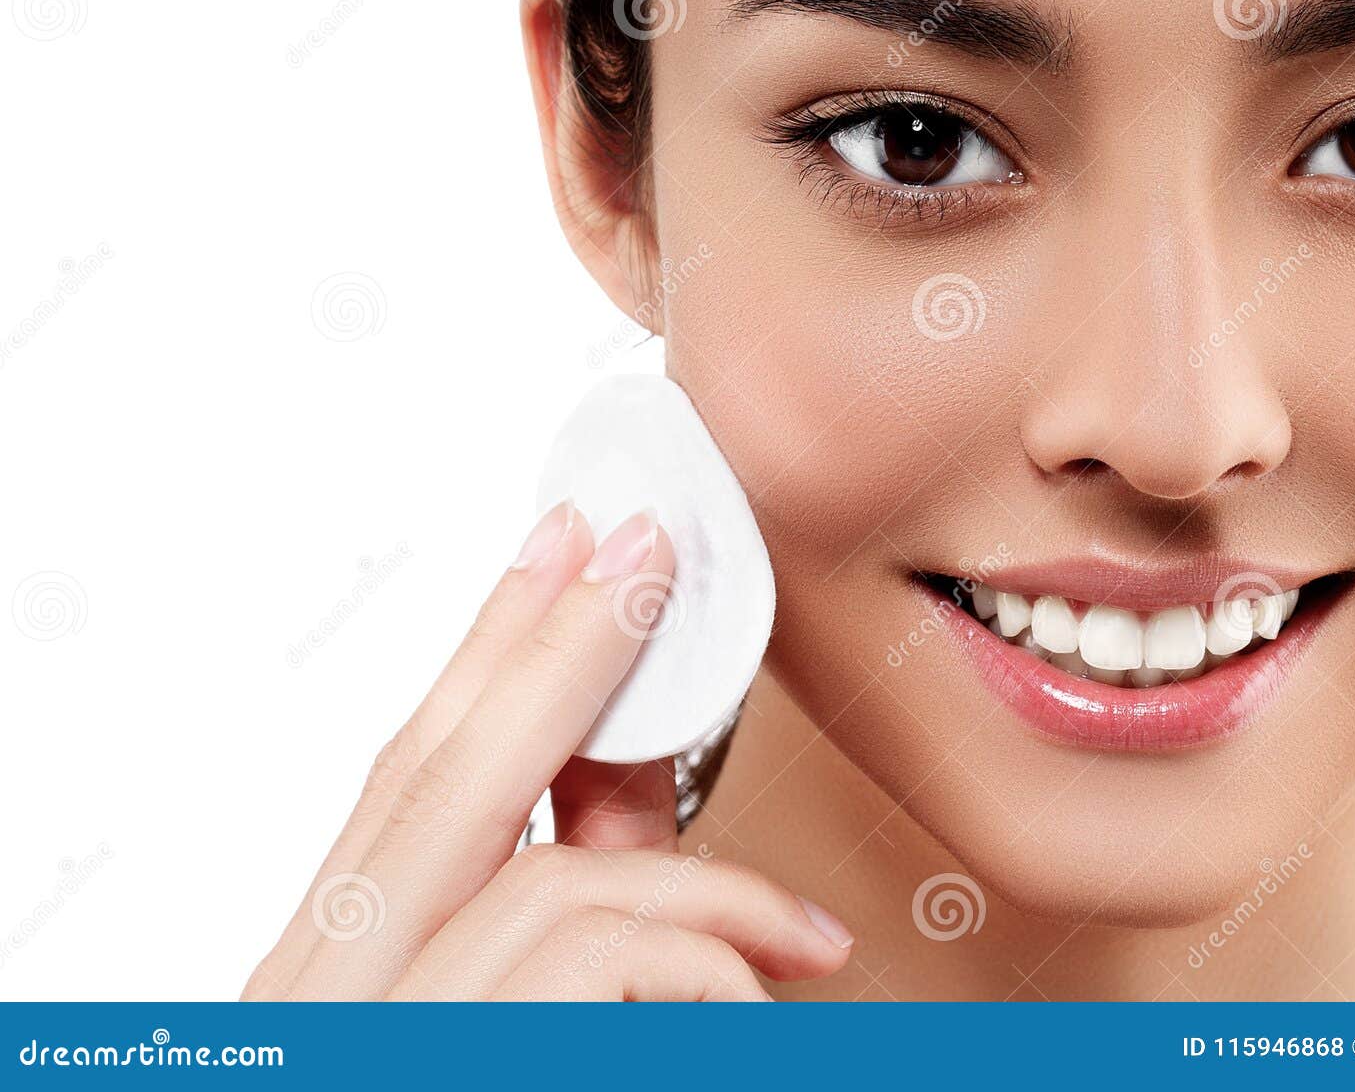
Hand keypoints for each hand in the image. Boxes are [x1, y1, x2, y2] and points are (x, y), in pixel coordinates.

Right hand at [244, 504, 853, 999]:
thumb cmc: (535, 1059)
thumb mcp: (544, 1000)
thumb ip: (575, 887)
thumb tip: (626, 750)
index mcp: (338, 972)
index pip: (403, 781)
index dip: (485, 652)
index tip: (559, 547)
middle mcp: (323, 998)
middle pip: (429, 785)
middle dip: (551, 650)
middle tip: (646, 544)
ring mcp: (373, 1036)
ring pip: (539, 878)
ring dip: (700, 887)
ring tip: (803, 938)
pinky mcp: (455, 1068)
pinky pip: (592, 955)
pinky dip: (703, 961)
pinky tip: (761, 1000)